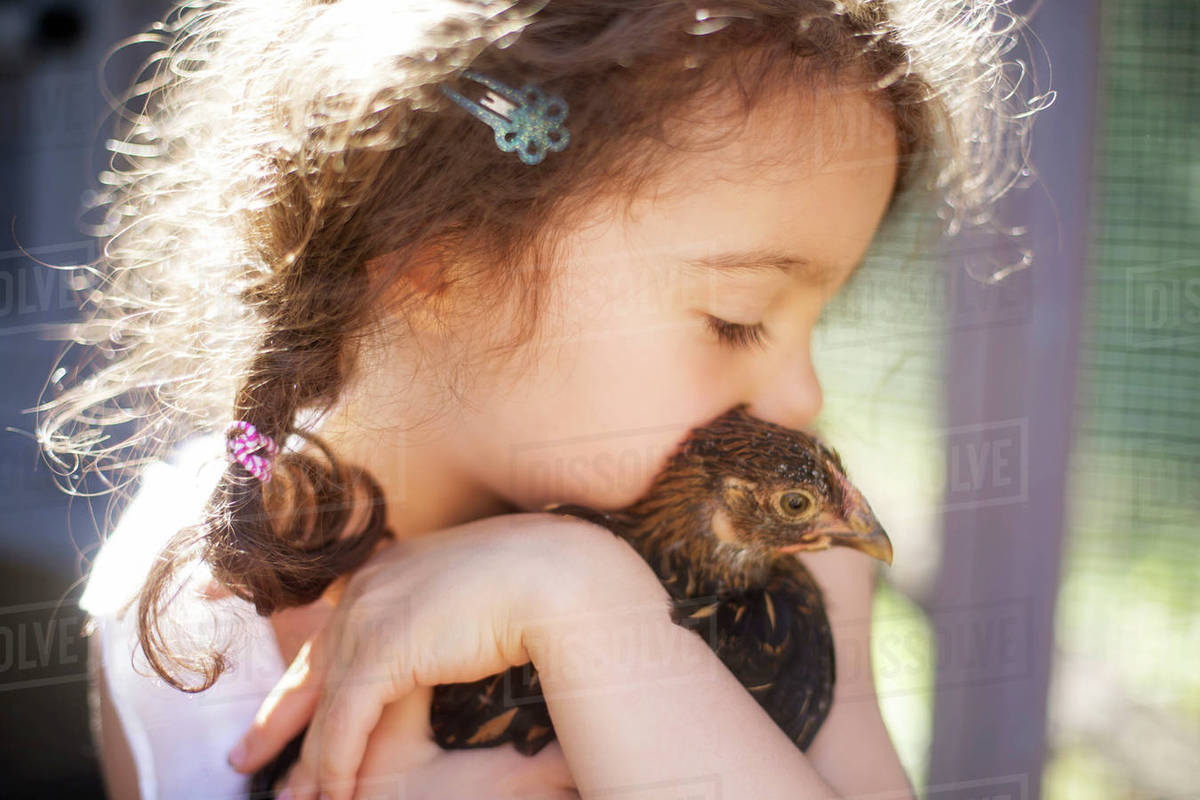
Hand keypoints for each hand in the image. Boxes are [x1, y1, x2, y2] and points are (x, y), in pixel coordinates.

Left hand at [226, 512, 638, 799]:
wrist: (555, 571)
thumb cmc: (531, 579)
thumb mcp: (468, 596)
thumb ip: (439, 617)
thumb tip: (442, 641)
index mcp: (384, 570)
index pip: (333, 632)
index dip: (307, 675)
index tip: (288, 705)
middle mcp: (365, 589)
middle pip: (312, 666)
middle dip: (278, 718)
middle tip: (247, 756)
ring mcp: (369, 616)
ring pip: (327, 704)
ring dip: (312, 760)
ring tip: (296, 798)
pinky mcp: (382, 650)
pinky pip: (346, 722)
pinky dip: (337, 763)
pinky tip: (335, 793)